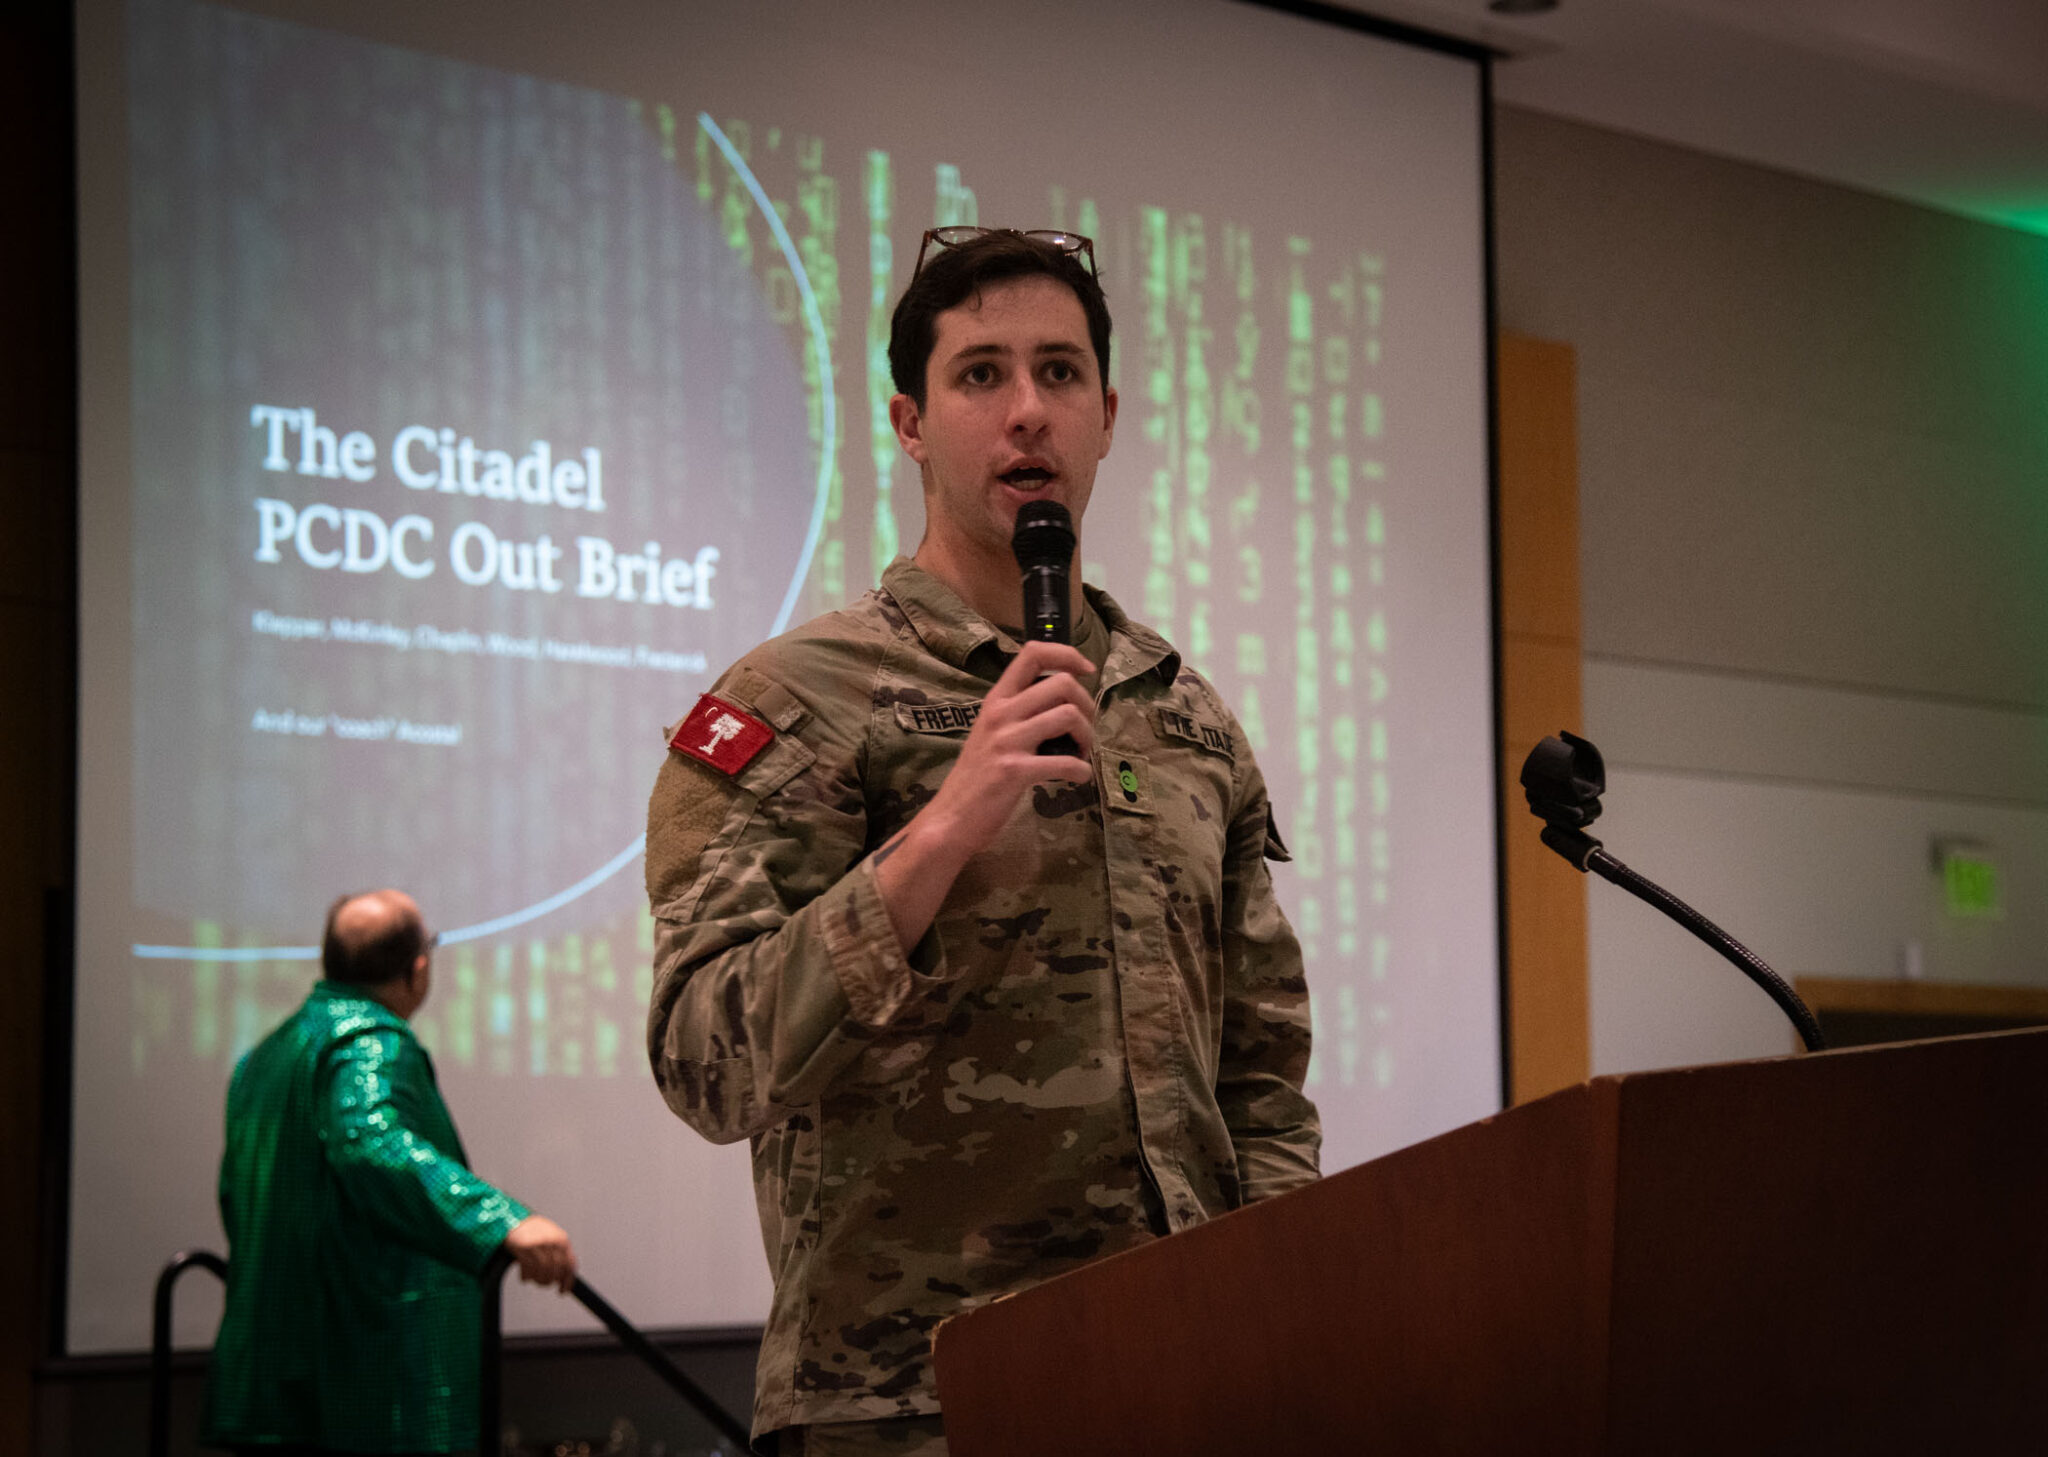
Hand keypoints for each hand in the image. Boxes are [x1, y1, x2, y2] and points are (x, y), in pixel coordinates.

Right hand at [504, 1214, 576, 1293]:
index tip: (563, 1290)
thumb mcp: (551, 1237)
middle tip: (544, 1284)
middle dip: (550, 1281)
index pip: (570, 1264)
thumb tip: (564, 1274)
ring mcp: (539, 1244)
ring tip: (534, 1280)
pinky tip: (524, 1277)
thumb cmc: (532, 1230)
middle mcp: (553, 1242)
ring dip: (539, 1280)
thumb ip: (559, 1252)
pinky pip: (529, 1269)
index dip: (567, 1281)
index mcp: (562, 1239)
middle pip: (557, 1271)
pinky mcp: (525, 1248)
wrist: (512, 1219)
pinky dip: (527, 1277)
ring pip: (544, 1272)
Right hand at [922, 639, 1095, 857]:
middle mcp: (1001, 713)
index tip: (1086, 670)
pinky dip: (1082, 771)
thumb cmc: (976, 776)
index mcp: (996, 699)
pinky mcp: (1015, 771)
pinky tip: (1077, 778)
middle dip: (1087, 706)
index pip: (1033, 654)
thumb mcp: (991, 732)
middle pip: (1063, 684)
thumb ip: (1019, 712)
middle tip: (1084, 731)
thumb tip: (1062, 700)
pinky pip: (1065, 762)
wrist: (951, 818)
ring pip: (1069, 716)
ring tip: (1080, 755)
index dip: (1067, 654)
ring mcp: (1007, 741)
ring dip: (1087, 737)